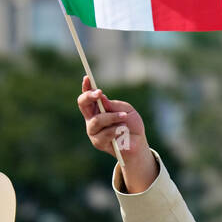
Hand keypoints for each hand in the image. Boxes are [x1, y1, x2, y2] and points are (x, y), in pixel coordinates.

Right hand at [77, 75, 156, 192]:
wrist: (138, 143)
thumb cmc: (131, 124)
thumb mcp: (126, 110)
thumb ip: (114, 105)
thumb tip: (101, 98)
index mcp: (97, 108)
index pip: (88, 96)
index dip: (86, 87)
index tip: (87, 78)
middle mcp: (92, 118)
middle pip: (83, 104)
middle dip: (89, 97)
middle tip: (99, 93)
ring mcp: (93, 131)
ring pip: (96, 120)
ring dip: (112, 117)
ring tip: (124, 117)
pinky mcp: (98, 142)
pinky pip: (104, 134)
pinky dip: (116, 130)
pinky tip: (123, 130)